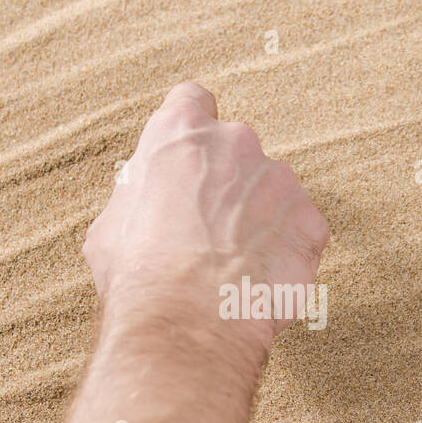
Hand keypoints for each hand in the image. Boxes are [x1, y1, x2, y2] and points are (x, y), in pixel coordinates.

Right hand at [82, 82, 329, 350]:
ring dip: (260, 222)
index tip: (190, 160)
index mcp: (180, 132)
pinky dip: (286, 255)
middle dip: (228, 186)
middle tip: (209, 232)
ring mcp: (281, 181)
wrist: (186, 320)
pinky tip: (259, 283)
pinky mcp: (311, 223)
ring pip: (273, 195)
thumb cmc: (139, 275)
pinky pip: (301, 234)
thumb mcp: (111, 224)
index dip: (191, 134)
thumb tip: (145, 206)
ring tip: (234, 268)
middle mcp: (237, 142)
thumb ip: (139, 198)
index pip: (192, 102)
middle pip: (238, 153)